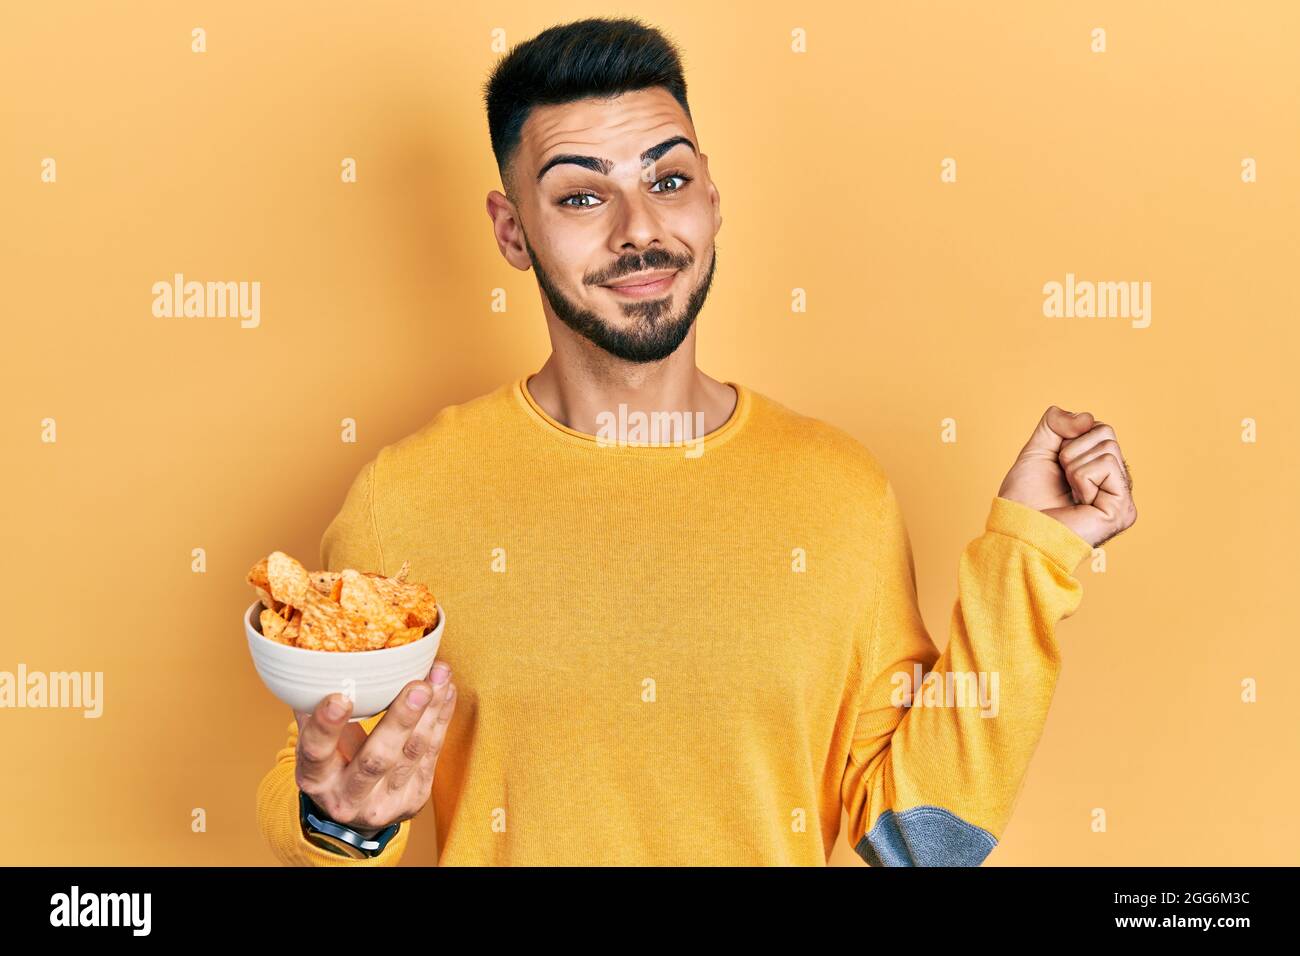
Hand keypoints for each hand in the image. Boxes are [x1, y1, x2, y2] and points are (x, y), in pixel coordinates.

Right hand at [294, 662, 456, 837]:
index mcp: (315, 779)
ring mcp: (385, 801)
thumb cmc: (332, 764)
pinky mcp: (415, 797)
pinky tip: (445, 690)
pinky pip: (432, 753)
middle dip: (400, 720)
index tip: (340, 698)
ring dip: (430, 711)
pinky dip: (441, 718)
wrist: (355, 813)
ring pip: (412, 753)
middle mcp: (348, 796)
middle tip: (418, 688)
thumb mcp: (315, 743)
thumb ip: (313, 708)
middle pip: (376, 759)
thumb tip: (316, 657)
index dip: (327, 727)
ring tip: (439, 675)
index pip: (316, 752)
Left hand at [997, 405, 1137, 547]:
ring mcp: (1122, 498)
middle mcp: (1115, 483)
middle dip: (1071, 451)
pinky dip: (1082, 478)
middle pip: (1105, 433)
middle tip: (1062, 480)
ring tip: (1069, 493)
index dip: (1068, 438)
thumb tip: (1088, 417)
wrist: (1016, 529)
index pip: (1098, 427)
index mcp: (1100, 471)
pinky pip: (1107, 464)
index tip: (1056, 464)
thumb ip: (1056, 423)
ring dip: (1074, 467)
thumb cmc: (1024, 499)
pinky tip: (1079, 501)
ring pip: (1107, 447)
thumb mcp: (1038, 449)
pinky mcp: (1123, 509)